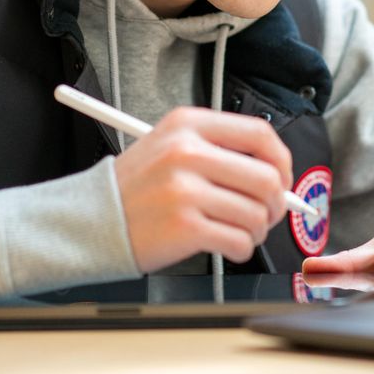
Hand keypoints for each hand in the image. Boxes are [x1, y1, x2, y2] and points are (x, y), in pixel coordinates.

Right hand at [113, 107, 292, 271]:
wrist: (90, 220)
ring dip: (257, 229)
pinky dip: (241, 248)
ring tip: (240, 230)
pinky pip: (238, 240)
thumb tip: (277, 175)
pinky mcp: (184, 226)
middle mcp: (187, 152)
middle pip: (266, 177)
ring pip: (256, 213)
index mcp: (189, 125)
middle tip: (268, 213)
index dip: (282, 160)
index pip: (259, 134)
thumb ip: (222, 152)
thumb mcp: (172, 146)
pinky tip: (228, 245)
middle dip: (277, 202)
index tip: (282, 177)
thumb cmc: (138, 187)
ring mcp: (184, 190)